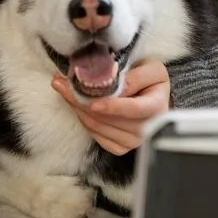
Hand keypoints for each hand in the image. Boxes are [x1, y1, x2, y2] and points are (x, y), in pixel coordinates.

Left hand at [51, 59, 170, 155]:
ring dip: (76, 107)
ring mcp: (132, 142)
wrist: (154, 99)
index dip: (113, 107)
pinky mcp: (119, 148)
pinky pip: (94, 134)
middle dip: (81, 100)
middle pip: (108, 119)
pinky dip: (81, 117)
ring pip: (97, 126)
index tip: (94, 103)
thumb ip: (135, 76)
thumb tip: (109, 82)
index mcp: (156, 108)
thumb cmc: (151, 81)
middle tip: (61, 82)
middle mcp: (146, 130)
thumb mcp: (151, 70)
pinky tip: (74, 103)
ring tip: (62, 88)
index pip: (134, 110)